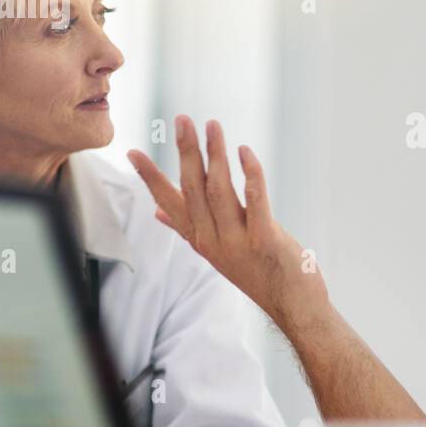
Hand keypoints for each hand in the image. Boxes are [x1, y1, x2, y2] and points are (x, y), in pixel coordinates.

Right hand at [126, 116, 327, 327]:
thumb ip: (189, 229)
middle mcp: (213, 240)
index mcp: (201, 239)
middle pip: (193, 189)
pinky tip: (245, 152)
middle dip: (186, 152)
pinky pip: (256, 201)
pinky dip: (250, 174)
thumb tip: (157, 212)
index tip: (132, 152)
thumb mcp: (217, 251)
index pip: (169, 202)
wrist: (293, 306)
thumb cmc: (258, 272)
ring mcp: (237, 241)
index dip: (150, 178)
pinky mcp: (265, 240)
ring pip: (219, 191)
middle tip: (181, 120)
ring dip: (215, 155)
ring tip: (212, 125)